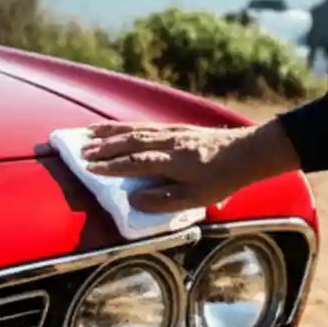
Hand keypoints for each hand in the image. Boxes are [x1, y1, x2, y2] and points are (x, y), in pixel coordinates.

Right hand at [80, 119, 300, 212]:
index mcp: (175, 161)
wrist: (248, 152)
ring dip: (109, 133)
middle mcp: (169, 142)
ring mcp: (171, 132)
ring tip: (86, 135)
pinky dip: (124, 126)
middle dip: (103, 148)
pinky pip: (144, 125)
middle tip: (80, 152)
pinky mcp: (174, 127)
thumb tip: (133, 200)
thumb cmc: (222, 179)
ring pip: (135, 130)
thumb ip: (164, 201)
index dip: (111, 166)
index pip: (136, 162)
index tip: (88, 169)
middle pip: (130, 142)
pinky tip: (113, 128)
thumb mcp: (197, 199)